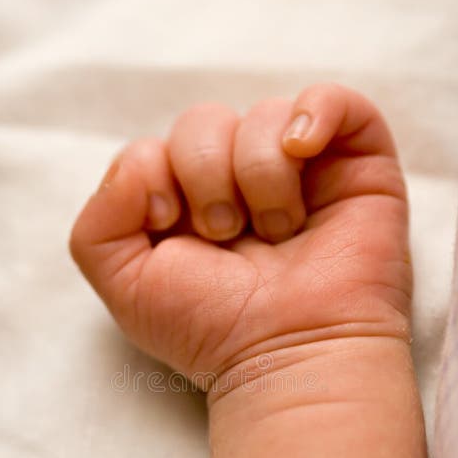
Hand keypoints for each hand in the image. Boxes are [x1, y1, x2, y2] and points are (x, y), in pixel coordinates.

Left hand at [70, 84, 409, 388]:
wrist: (287, 356)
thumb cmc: (212, 329)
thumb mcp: (126, 285)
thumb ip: (99, 221)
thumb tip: (144, 159)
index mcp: (188, 204)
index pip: (157, 146)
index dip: (155, 174)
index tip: (171, 224)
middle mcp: (241, 182)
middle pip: (204, 121)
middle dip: (206, 175)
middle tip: (227, 236)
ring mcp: (301, 172)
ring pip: (263, 114)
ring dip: (259, 174)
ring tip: (276, 233)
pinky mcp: (358, 167)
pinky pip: (336, 100)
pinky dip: (315, 112)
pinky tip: (300, 151)